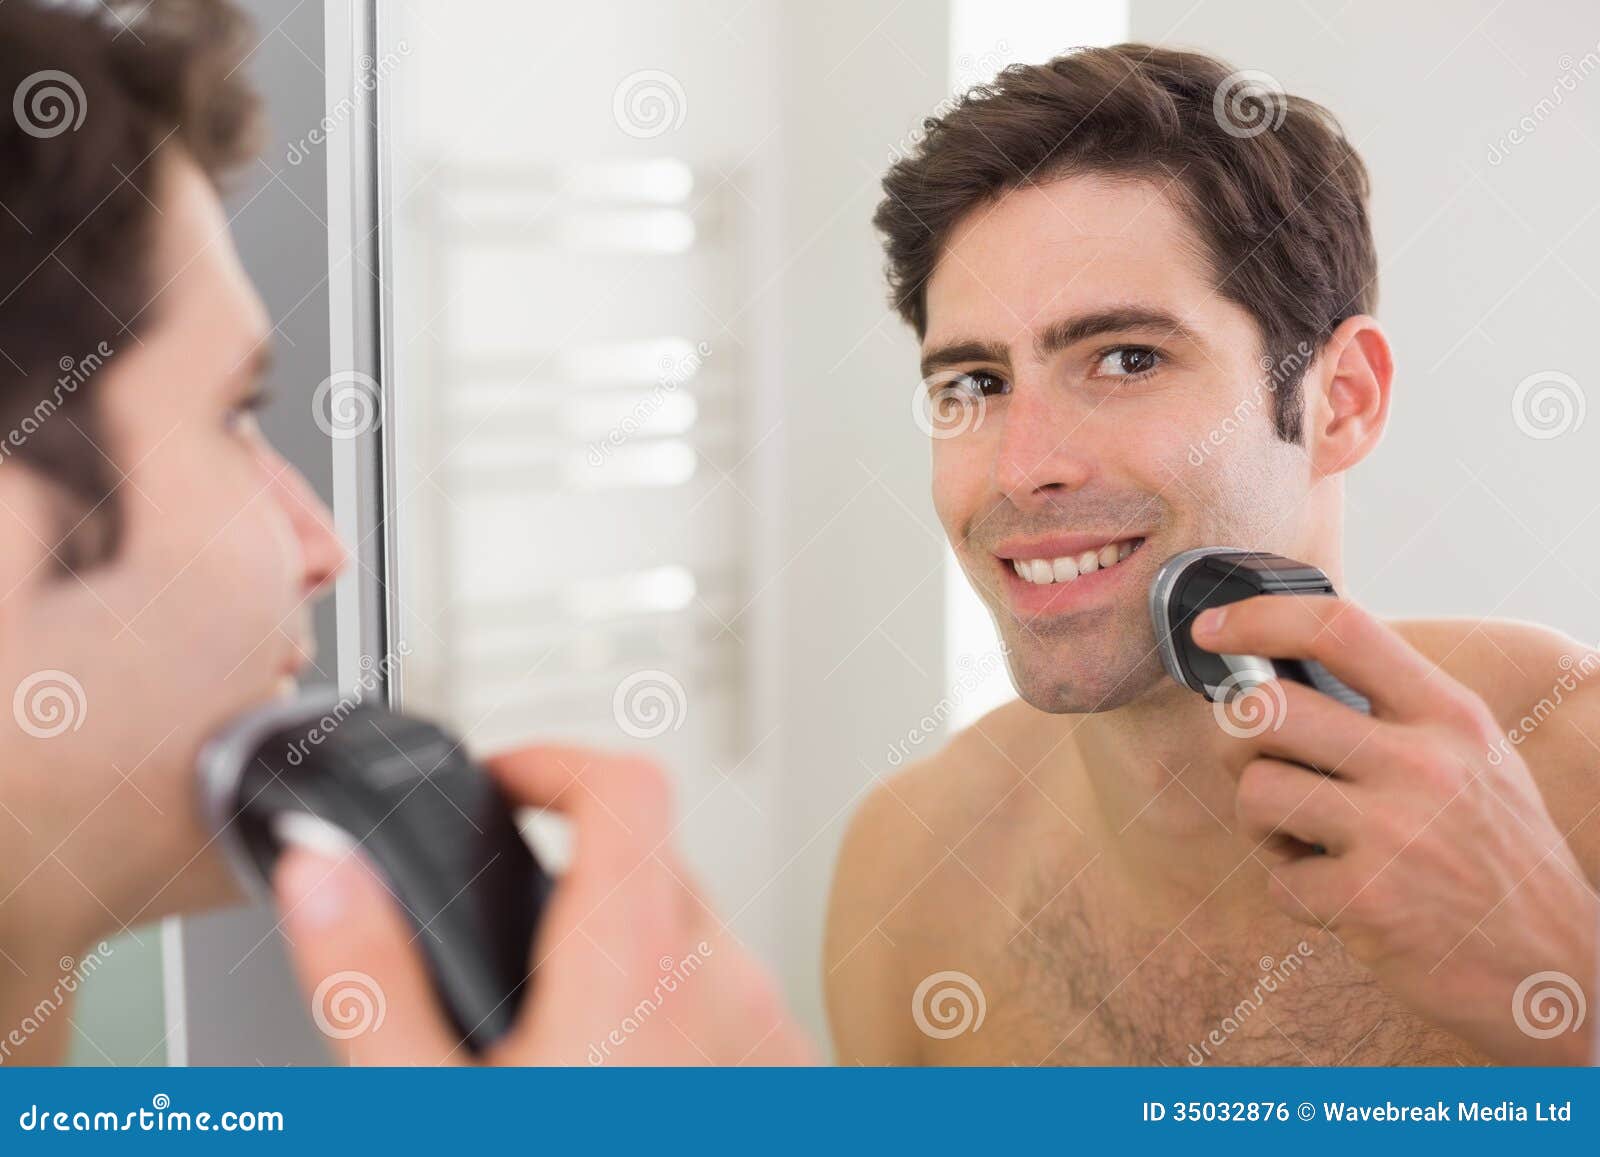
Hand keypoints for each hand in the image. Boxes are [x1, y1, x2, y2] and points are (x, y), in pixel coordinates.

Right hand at [271, 744, 815, 1065]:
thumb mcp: (426, 1101)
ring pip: (696, 929)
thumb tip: (321, 868)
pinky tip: (610, 1076)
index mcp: (635, 967)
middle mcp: (723, 987)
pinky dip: (670, 998)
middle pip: (657, 854)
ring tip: (547, 1012)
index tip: (504, 779)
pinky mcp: (787, 1084)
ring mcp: (768, 1041)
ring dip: (624, 934)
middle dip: (575, 860)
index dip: (555, 757)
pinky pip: (729, 999)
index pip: (627, 784)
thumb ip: (369, 974)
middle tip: (503, 911)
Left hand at [1194, 595, 1598, 1064]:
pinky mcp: (1369, 900)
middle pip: (1265, 709)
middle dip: (1238, 742)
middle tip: (1262, 769)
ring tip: (1312, 843)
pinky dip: (1298, 895)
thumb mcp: (1475, 759)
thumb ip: (1397, 712)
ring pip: (1255, 791)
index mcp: (1449, 715)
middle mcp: (1425, 762)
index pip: (1337, 628)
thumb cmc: (1497, 858)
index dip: (1257, 619)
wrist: (1559, 970)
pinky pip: (1277, 881)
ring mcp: (1396, 831)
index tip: (1213, 632)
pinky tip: (1346, 900)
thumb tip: (1283, 665)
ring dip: (1263, 824)